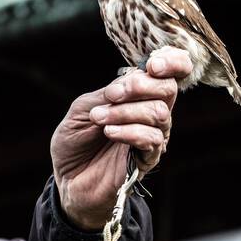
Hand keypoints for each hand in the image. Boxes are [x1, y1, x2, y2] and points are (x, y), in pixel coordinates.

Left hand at [49, 47, 189, 229]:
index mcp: (138, 94)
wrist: (68, 178)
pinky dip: (129, 131)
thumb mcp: (82, 109)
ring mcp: (153, 135)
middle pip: (168, 89)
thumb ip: (107, 93)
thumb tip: (131, 80)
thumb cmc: (75, 141)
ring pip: (159, 113)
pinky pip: (152, 139)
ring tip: (100, 118)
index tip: (152, 65)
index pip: (171, 72)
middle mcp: (151, 112)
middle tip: (112, 95)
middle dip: (141, 86)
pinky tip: (109, 133)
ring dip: (126, 112)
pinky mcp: (148, 159)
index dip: (172, 62)